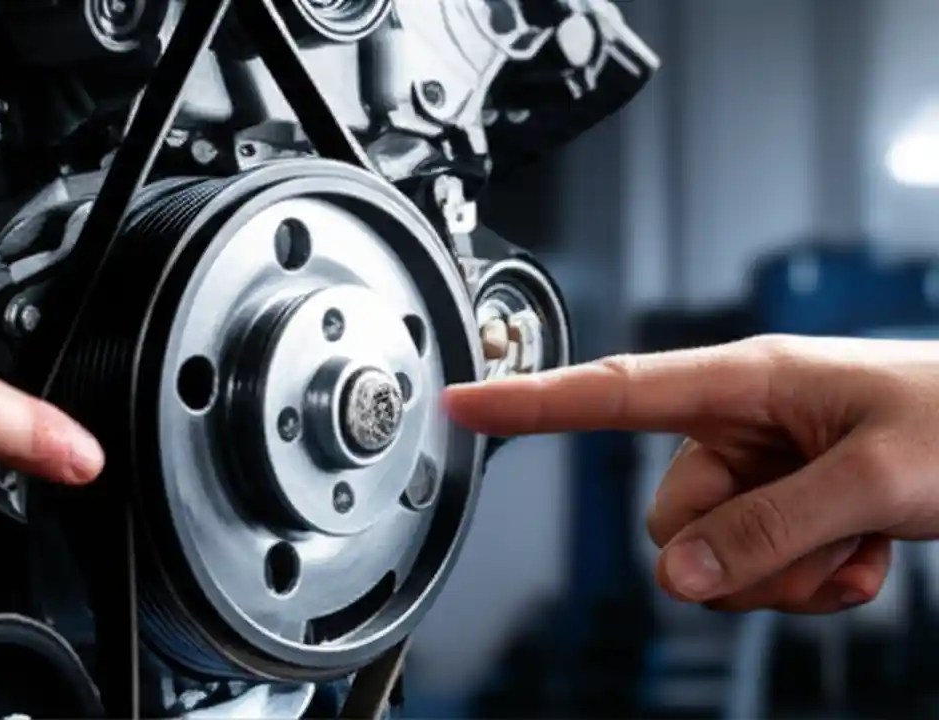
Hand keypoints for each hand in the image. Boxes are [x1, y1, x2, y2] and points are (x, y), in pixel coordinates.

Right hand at [443, 334, 938, 613]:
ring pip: (714, 559)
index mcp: (746, 383)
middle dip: (741, 556)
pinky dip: (815, 583)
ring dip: (787, 575)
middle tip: (821, 545)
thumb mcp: (876, 476)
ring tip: (858, 547)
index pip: (614, 391)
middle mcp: (742, 428)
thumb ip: (770, 528)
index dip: (530, 401)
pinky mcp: (788, 511)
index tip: (464, 404)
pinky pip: (759, 574)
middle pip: (672, 520)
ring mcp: (764, 473)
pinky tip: (868, 556)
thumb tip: (678, 577)